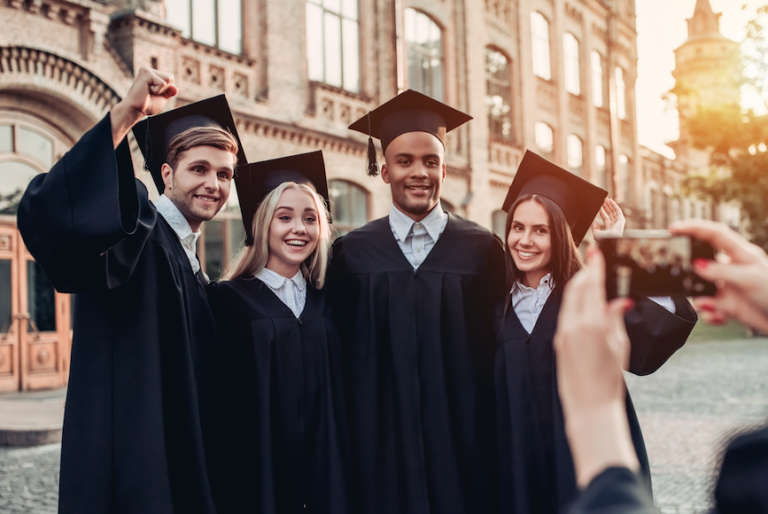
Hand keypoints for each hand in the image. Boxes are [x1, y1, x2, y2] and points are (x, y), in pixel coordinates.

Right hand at [110, 67, 177, 147]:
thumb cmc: (146, 105)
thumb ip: (169, 92)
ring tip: (148, 91)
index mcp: (153, 75)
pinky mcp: (145, 72)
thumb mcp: (162, 98)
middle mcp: (150, 71)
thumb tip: (175, 88)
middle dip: (164, 89)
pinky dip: (157, 90)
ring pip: (168, 79)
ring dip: (160, 90)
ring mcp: (147, 70)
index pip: (170, 78)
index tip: (153, 94)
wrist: (135, 109)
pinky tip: (146, 90)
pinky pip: (162, 82)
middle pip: (170, 77)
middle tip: (150, 93)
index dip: (166, 89)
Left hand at [555, 246, 638, 486]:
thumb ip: (615, 319)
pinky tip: (583, 301)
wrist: (589, 404)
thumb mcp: (619, 346)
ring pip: (569, 300)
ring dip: (579, 285)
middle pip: (577, 288)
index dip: (595, 266)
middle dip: (586, 272)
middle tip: (594, 260)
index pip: (592, 286)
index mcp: (592, 324)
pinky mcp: (559, 341)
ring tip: (590, 276)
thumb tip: (619, 300)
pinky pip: (565, 314)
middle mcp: (574, 325)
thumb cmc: (609, 379)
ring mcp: (563, 333)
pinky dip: (574, 302)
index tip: (596, 250)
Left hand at [591, 198, 625, 239]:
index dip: (602, 212)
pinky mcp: (621, 219)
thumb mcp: (596, 234)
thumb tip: (594, 220)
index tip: (599, 207)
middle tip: (602, 201)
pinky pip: (618, 210)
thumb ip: (595, 227)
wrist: (611, 239)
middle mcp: (614, 225)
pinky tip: (610, 200)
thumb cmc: (605, 239)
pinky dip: (614, 205)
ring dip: (609, 204)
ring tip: (605, 199)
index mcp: (609, 228)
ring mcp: (618, 222)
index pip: (605, 218)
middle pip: (610, 213)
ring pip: (613, 211)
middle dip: (606, 207)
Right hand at [670, 219, 767, 332]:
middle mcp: (730, 268)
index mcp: (740, 254)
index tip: (673, 228)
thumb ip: (722, 271)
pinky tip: (718, 316)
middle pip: (700, 261)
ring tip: (707, 305)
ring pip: (699, 288)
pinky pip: (707, 307)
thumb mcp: (749, 279)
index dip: (693, 227)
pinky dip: (708, 313)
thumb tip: (696, 265)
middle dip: (687, 268)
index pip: (713, 234)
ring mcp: (726, 286)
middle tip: (677, 273)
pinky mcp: (726, 304)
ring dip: (699, 298)